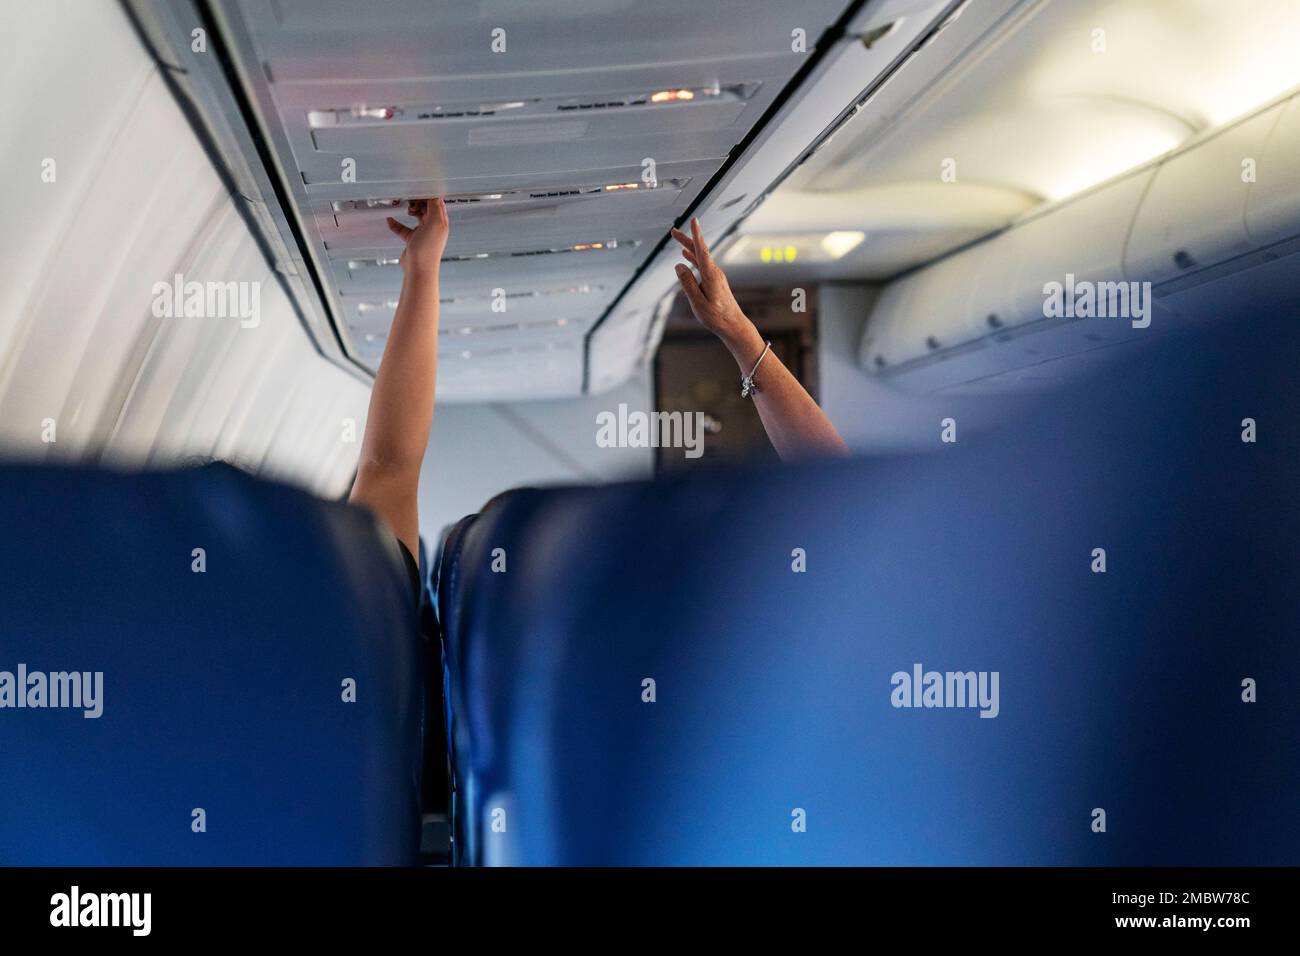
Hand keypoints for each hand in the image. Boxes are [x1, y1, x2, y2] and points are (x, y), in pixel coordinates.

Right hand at [386, 198, 448, 276]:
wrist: (418, 269)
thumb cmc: (428, 248)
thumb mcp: (434, 223)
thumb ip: (435, 207)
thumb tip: (435, 194)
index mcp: (441, 222)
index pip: (437, 203)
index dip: (428, 196)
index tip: (418, 192)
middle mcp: (433, 227)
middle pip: (427, 208)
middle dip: (418, 202)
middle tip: (411, 203)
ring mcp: (423, 233)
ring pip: (416, 216)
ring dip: (410, 210)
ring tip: (405, 210)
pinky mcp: (412, 240)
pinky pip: (403, 229)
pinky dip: (396, 224)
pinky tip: (390, 220)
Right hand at [671, 217, 751, 343]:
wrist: (733, 325)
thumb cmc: (716, 317)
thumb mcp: (698, 302)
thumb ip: (687, 283)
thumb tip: (678, 266)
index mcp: (711, 276)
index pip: (702, 251)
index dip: (697, 235)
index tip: (694, 220)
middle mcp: (714, 272)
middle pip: (699, 251)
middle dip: (687, 239)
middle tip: (673, 231)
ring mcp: (715, 276)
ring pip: (700, 257)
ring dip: (688, 248)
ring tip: (678, 240)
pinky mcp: (714, 281)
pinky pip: (702, 265)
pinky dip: (693, 258)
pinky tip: (686, 256)